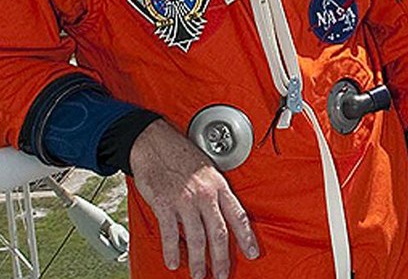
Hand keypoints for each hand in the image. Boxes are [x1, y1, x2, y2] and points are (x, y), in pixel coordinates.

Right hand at [128, 119, 258, 278]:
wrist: (154, 141)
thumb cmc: (180, 153)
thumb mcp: (208, 168)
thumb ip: (215, 192)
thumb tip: (221, 213)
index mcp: (219, 185)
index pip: (239, 216)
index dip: (247, 237)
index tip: (252, 254)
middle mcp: (205, 194)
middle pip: (218, 233)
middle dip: (221, 259)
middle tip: (222, 276)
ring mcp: (185, 200)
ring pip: (197, 238)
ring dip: (198, 262)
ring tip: (198, 276)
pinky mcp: (165, 204)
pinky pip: (171, 234)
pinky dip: (172, 251)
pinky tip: (173, 262)